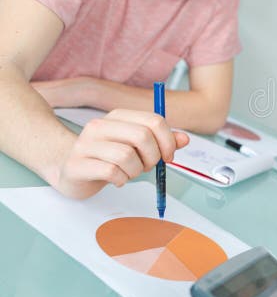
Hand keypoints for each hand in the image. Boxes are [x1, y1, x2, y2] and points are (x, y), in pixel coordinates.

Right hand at [55, 109, 188, 198]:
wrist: (72, 172)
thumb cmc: (108, 158)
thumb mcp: (137, 147)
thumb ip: (161, 141)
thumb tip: (185, 139)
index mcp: (118, 117)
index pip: (153, 120)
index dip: (168, 140)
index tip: (168, 156)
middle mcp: (100, 126)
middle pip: (142, 136)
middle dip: (153, 157)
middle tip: (148, 166)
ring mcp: (85, 144)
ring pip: (126, 156)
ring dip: (135, 171)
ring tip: (129, 173)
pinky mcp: (77, 165)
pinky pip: (111, 172)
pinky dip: (121, 179)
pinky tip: (117, 179)